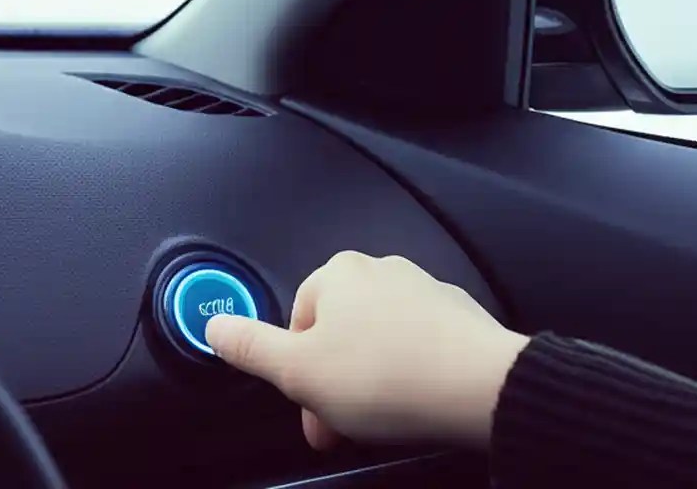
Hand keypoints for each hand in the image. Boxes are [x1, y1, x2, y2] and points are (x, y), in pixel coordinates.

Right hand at [205, 252, 527, 449]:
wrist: (482, 388)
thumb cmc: (386, 377)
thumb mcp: (296, 371)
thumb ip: (248, 347)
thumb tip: (214, 327)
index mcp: (335, 274)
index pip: (297, 323)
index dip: (297, 375)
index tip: (311, 414)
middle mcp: (380, 270)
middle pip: (338, 333)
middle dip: (334, 382)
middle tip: (342, 425)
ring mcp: (425, 290)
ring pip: (379, 341)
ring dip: (372, 379)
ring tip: (383, 418)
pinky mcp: (460, 317)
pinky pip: (420, 347)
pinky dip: (412, 373)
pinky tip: (417, 403)